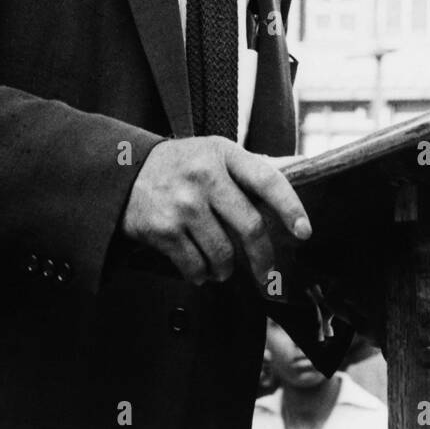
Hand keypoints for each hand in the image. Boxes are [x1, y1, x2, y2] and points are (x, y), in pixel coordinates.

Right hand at [121, 136, 310, 286]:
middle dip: (264, 257)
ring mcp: (182, 204)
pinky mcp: (162, 229)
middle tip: (268, 274)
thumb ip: (259, 165)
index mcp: (225, 154)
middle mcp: (205, 176)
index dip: (290, 206)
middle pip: (249, 225)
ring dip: (227, 269)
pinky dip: (202, 275)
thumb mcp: (220, 153)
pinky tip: (201, 270)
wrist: (125, 170)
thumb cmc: (184, 163)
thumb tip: (304, 164)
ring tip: (224, 268)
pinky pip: (194, 265)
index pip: (267, 180)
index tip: (305, 231)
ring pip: (223, 252)